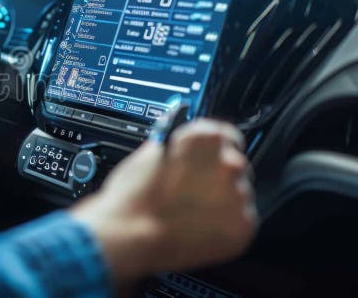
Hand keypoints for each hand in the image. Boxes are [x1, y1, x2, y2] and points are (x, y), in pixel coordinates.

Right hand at [70, 119, 255, 283]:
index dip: (213, 149)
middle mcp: (228, 163)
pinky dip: (223, 225)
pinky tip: (198, 227)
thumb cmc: (131, 197)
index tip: (206, 158)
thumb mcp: (146, 156)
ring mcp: (239, 196)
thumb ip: (174, 147)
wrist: (128, 237)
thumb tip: (181, 148)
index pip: (227, 135)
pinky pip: (239, 221)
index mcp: (205, 138)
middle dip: (216, 176)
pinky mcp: (243, 226)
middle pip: (233, 165)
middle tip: (191, 189)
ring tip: (191, 211)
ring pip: (237, 194)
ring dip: (221, 201)